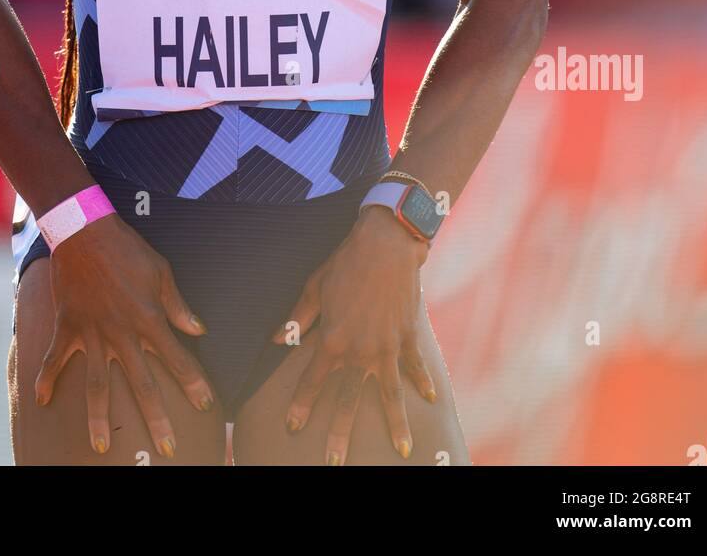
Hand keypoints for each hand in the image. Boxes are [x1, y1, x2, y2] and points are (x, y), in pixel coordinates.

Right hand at [33, 213, 214, 457]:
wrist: (85, 231)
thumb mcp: (161, 271)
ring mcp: (93, 333)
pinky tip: (42, 402)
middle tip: (168, 449)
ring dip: (99, 418)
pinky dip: (47, 380)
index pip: (178, 359)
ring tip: (102, 447)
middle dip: (157, 419)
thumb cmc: (128, 249)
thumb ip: (178, 305)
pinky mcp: (68, 327)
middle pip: (142, 384)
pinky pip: (56, 359)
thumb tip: (199, 330)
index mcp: (150, 319)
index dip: (193, 383)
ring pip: (97, 385)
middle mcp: (123, 333)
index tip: (206, 406)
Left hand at [272, 206, 436, 463]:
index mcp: (333, 340)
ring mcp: (386, 346)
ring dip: (395, 424)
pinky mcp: (407, 336)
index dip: (302, 405)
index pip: (312, 381)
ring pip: (389, 394)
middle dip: (339, 433)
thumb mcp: (314, 287)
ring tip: (402, 450)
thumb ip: (297, 318)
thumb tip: (277, 339)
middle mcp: (360, 351)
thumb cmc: (345, 262)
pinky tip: (430, 400)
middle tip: (334, 463)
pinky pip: (414, 366)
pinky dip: (422, 383)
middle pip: (347, 400)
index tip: (293, 428)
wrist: (386, 244)